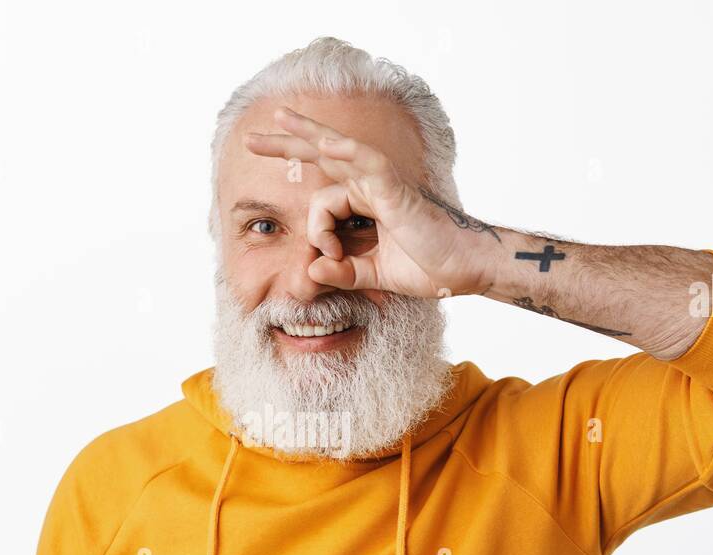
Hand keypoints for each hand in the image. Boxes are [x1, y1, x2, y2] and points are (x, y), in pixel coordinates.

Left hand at [244, 106, 496, 298]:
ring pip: (335, 154)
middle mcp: (369, 186)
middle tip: (251, 139)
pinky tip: (323, 140)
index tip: (328, 261)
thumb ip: (341, 273)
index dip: (315, 235)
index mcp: (364, 203)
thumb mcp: (371, 275)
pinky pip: (365, 161)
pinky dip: (344, 149)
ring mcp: (381, 183)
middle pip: (321, 156)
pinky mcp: (393, 188)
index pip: (321, 202)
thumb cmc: (426, 266)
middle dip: (286, 146)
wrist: (461, 270)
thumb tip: (310, 271)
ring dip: (304, 135)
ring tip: (276, 122)